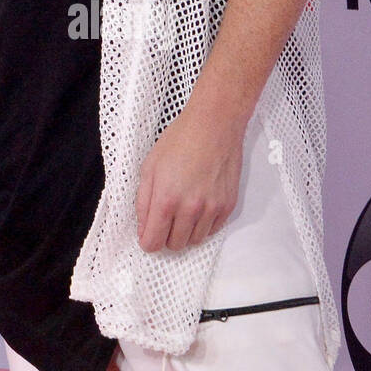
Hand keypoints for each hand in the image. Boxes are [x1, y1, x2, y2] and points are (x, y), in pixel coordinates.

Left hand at [135, 109, 243, 252]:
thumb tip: (143, 225)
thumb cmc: (181, 140)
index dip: (147, 241)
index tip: (147, 237)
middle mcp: (190, 208)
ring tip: (181, 210)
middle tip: (164, 219)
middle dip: (165, 236)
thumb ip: (143, 200)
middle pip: (174, 245)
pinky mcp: (227, 207)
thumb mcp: (149, 166)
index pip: (154, 241)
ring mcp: (211, 209)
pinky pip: (212, 231)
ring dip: (185, 232)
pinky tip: (197, 207)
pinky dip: (202, 225)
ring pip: (194, 241)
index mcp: (166, 199)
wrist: (213, 126)